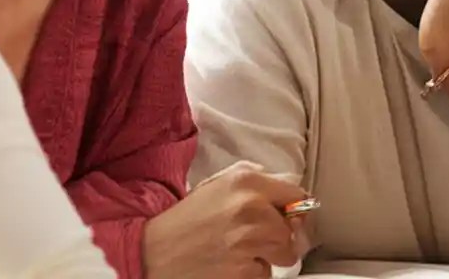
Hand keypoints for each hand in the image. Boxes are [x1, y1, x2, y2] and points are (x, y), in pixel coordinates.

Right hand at [142, 161, 311, 278]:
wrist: (151, 253)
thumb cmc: (185, 220)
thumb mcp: (218, 184)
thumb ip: (255, 179)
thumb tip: (286, 188)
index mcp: (247, 181)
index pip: (297, 194)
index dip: (293, 209)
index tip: (288, 217)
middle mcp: (252, 207)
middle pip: (293, 229)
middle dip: (279, 237)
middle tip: (254, 240)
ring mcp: (249, 241)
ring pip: (285, 254)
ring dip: (268, 257)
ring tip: (240, 252)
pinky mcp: (243, 271)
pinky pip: (266, 274)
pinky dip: (252, 274)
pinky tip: (230, 266)